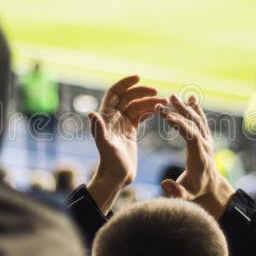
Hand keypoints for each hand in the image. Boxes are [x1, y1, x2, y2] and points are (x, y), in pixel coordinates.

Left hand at [86, 75, 165, 212]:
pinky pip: (141, 116)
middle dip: (142, 92)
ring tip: (163, 103)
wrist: (116, 177)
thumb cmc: (109, 163)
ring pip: (137, 106)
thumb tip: (91, 113)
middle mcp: (114, 118)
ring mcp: (123, 124)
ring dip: (149, 102)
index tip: (138, 77)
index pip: (114, 93)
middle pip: (128, 97)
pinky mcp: (131, 131)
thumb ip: (98, 129)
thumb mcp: (104, 145)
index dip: (125, 83)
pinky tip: (159, 110)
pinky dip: (149, 111)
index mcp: (106, 117)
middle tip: (157, 92)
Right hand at [157, 94, 234, 219]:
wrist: (211, 187)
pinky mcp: (205, 138)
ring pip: (197, 120)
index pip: (191, 137)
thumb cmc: (195, 191)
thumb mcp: (186, 196)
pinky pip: (201, 120)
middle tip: (164, 102)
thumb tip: (164, 183)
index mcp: (199, 158)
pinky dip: (196, 108)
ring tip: (173, 97)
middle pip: (194, 125)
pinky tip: (190, 97)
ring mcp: (206, 140)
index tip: (166, 116)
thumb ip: (176, 192)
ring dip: (185, 108)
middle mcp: (205, 146)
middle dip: (179, 113)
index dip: (180, 126)